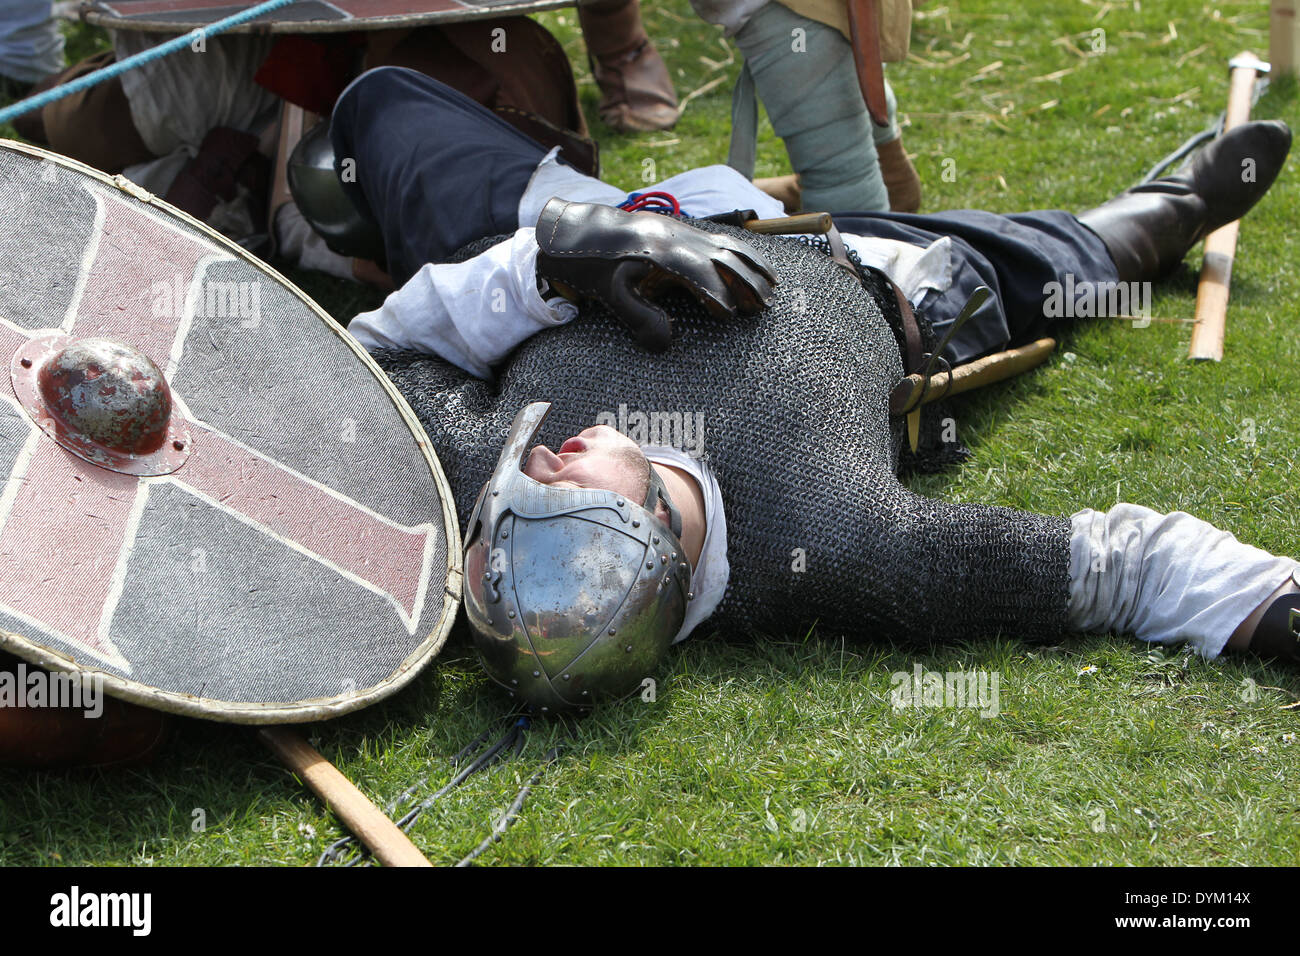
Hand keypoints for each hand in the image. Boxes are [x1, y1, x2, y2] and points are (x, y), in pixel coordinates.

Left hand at [534, 198, 777, 350]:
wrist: (589, 232)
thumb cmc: (599, 268)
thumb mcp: (611, 295)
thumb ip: (638, 318)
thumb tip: (665, 344)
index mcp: (660, 253)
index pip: (697, 273)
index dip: (715, 293)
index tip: (730, 316)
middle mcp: (678, 238)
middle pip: (722, 258)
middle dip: (745, 283)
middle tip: (763, 308)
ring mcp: (685, 232)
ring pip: (728, 248)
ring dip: (752, 269)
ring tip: (772, 291)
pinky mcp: (688, 233)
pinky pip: (724, 242)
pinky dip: (745, 256)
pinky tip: (760, 269)